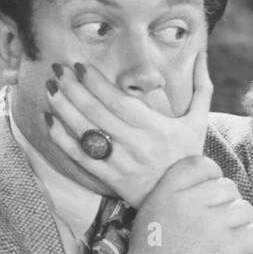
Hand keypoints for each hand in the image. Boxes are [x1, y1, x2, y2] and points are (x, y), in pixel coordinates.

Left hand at [44, 50, 211, 207]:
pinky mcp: (112, 180)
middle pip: (96, 113)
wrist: (185, 199)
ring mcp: (123, 164)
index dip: (95, 82)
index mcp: (157, 128)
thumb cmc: (188, 155)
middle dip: (73, 88)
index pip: (118, 101)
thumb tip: (202, 54)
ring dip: (64, 109)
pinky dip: (62, 139)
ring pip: (85, 133)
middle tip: (57, 70)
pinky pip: (81, 158)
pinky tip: (50, 121)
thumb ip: (201, 87)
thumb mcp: (199, 122)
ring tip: (51, 89)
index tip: (79, 65)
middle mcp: (138, 146)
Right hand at [123, 154, 252, 253]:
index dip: (212, 177)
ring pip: (245, 210)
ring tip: (234, 244)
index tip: (213, 194)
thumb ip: (169, 197)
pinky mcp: (232, 247)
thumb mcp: (148, 220)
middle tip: (223, 229)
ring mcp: (213, 224)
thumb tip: (195, 183)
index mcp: (167, 193)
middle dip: (228, 207)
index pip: (201, 165)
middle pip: (227, 188)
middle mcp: (190, 203)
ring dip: (244, 227)